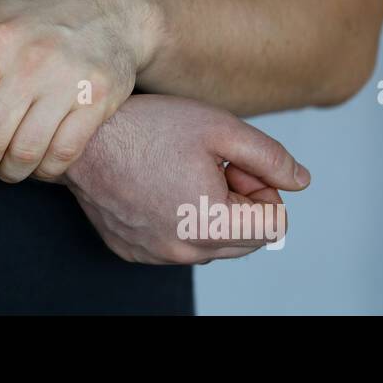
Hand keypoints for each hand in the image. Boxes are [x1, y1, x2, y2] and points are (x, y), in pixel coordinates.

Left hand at [0, 0, 156, 182]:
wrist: (105, 11)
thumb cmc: (29, 17)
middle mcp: (31, 60)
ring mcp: (69, 81)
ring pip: (25, 155)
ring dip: (8, 172)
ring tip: (3, 165)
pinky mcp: (98, 99)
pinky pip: (63, 155)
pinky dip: (45, 169)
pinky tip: (37, 160)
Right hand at [64, 94, 309, 264]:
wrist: (81, 138)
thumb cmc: (145, 128)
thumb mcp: (220, 128)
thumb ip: (270, 157)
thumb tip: (300, 181)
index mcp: (212, 223)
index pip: (275, 226)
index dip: (264, 189)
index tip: (235, 165)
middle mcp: (184, 250)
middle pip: (246, 240)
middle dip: (240, 203)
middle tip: (209, 165)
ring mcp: (155, 254)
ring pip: (211, 244)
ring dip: (210, 212)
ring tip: (180, 172)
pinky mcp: (133, 250)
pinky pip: (175, 244)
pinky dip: (177, 219)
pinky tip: (157, 185)